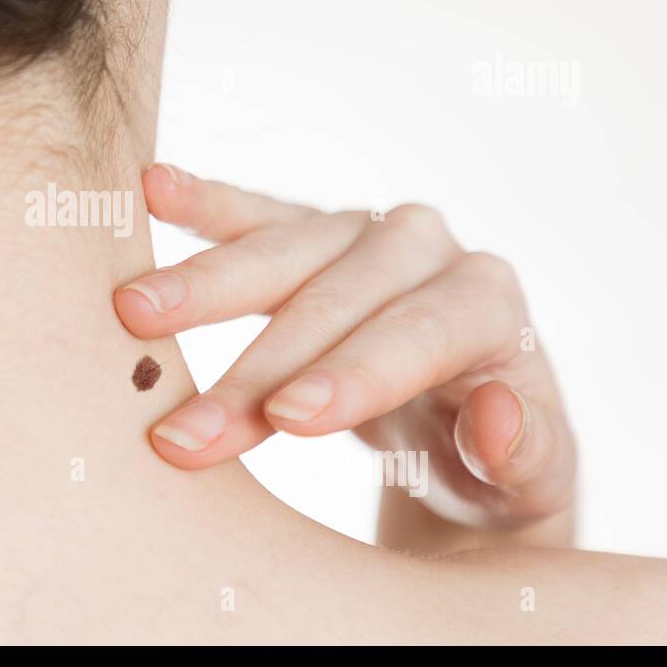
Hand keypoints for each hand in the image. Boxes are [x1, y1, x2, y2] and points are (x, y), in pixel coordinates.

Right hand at [115, 164, 575, 529]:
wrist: (464, 423)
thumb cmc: (492, 462)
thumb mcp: (533, 479)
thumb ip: (528, 453)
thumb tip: (495, 413)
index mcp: (491, 308)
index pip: (422, 333)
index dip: (355, 374)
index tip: (287, 420)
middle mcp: (429, 251)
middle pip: (336, 295)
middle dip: (256, 364)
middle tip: (184, 427)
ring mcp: (364, 233)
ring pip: (281, 250)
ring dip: (204, 286)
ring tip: (133, 311)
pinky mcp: (312, 232)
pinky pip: (255, 213)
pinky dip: (205, 202)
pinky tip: (150, 187)